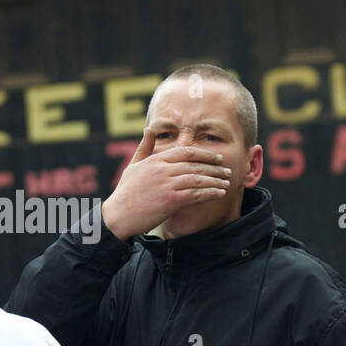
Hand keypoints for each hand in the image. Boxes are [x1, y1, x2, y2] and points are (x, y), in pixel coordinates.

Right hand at [100, 127, 230, 240]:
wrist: (117, 216)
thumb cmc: (125, 193)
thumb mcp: (133, 166)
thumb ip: (145, 148)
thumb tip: (149, 129)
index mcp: (156, 159)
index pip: (186, 152)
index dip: (205, 154)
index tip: (217, 158)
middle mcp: (163, 169)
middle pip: (196, 165)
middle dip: (215, 168)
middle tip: (228, 171)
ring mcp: (167, 184)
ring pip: (198, 178)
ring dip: (216, 181)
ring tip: (227, 183)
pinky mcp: (171, 200)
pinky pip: (196, 194)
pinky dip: (210, 193)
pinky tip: (219, 194)